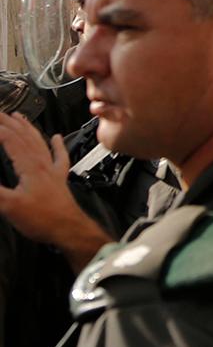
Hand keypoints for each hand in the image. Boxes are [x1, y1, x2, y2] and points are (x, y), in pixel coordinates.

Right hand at [0, 113, 110, 268]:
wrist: (70, 230)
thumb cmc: (43, 219)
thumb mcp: (8, 205)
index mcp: (30, 166)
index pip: (10, 139)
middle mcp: (42, 164)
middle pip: (24, 136)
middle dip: (8, 123)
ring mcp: (52, 170)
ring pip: (39, 142)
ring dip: (27, 128)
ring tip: (18, 116)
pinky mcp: (59, 180)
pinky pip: (59, 157)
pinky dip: (58, 145)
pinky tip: (58, 137)